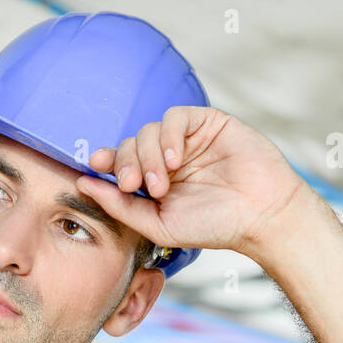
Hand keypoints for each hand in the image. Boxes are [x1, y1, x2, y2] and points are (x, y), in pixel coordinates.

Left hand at [79, 106, 311, 259]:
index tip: (95, 167)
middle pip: (128, 144)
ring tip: (162, 184)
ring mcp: (186, 140)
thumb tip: (82, 183)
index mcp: (152, 181)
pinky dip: (167, 136)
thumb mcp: (157, 224)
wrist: (260, 215)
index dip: (104, 161)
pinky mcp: (207, 123)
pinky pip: (174, 117)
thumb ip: (120, 205)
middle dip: (126, 164)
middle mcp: (166, 158)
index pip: (119, 162)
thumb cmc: (213, 225)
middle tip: (137, 186)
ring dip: (147, 156)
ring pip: (147, 130)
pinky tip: (175, 160)